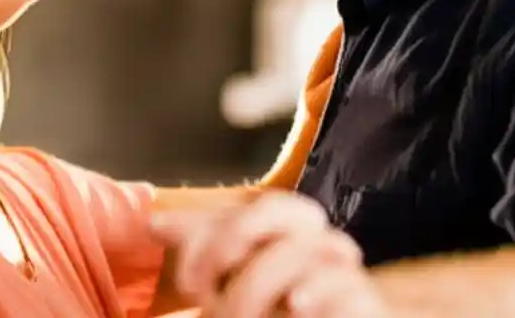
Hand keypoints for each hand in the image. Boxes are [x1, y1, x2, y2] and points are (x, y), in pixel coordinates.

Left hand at [151, 191, 390, 317]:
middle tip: (205, 288)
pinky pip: (346, 286)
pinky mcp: (361, 302)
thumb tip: (153, 221)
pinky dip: (319, 292)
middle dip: (233, 239)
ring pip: (304, 249)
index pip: (249, 207)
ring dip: (258, 285)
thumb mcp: (235, 277)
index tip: (188, 282)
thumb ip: (202, 246)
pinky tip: (297, 305)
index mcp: (290, 228)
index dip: (211, 235)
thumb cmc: (279, 305)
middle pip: (280, 208)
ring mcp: (343, 270)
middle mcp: (317, 240)